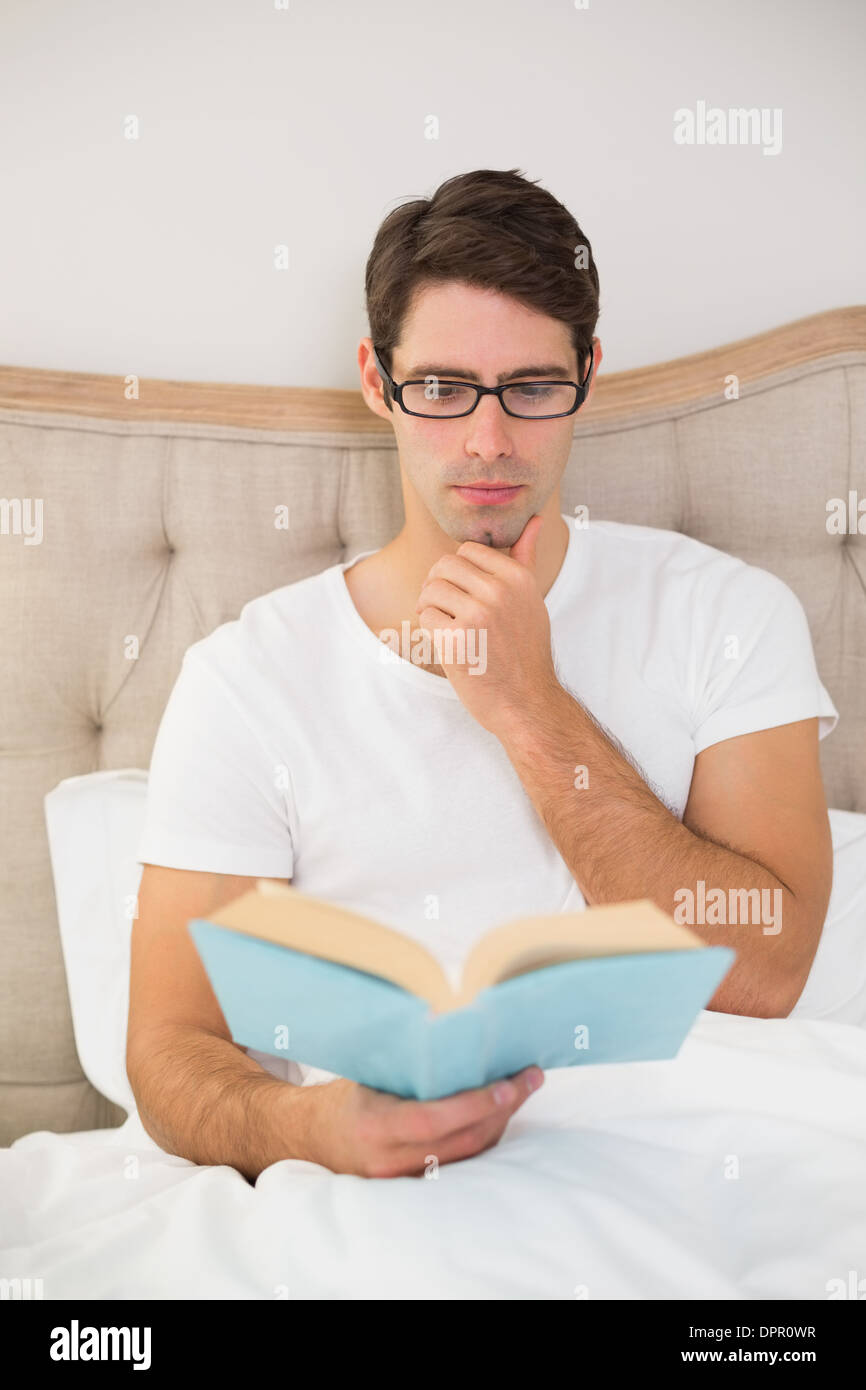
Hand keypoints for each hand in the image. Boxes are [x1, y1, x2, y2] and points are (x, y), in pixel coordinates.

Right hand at [298, 1065, 543, 1177]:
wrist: (314, 1138)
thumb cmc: (345, 1094)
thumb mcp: (367, 1073)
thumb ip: (405, 1060)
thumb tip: (453, 1024)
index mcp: (374, 1126)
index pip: (430, 1121)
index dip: (472, 1105)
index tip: (506, 1083)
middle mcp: (389, 1159)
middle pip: (460, 1140)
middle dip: (502, 1107)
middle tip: (530, 1076)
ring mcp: (405, 1178)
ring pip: (468, 1153)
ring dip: (501, 1120)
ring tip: (523, 1086)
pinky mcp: (418, 1184)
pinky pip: (463, 1160)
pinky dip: (486, 1132)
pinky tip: (501, 1108)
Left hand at [415, 514, 560, 736]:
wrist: (526, 702)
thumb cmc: (525, 651)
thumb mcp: (532, 600)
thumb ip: (526, 558)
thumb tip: (536, 520)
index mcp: (518, 578)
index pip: (467, 550)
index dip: (459, 571)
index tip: (465, 594)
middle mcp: (499, 591)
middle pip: (444, 566)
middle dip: (438, 585)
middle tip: (446, 610)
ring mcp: (478, 615)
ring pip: (431, 590)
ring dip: (430, 607)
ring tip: (446, 626)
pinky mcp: (457, 640)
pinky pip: (426, 617)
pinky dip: (430, 630)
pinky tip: (448, 644)